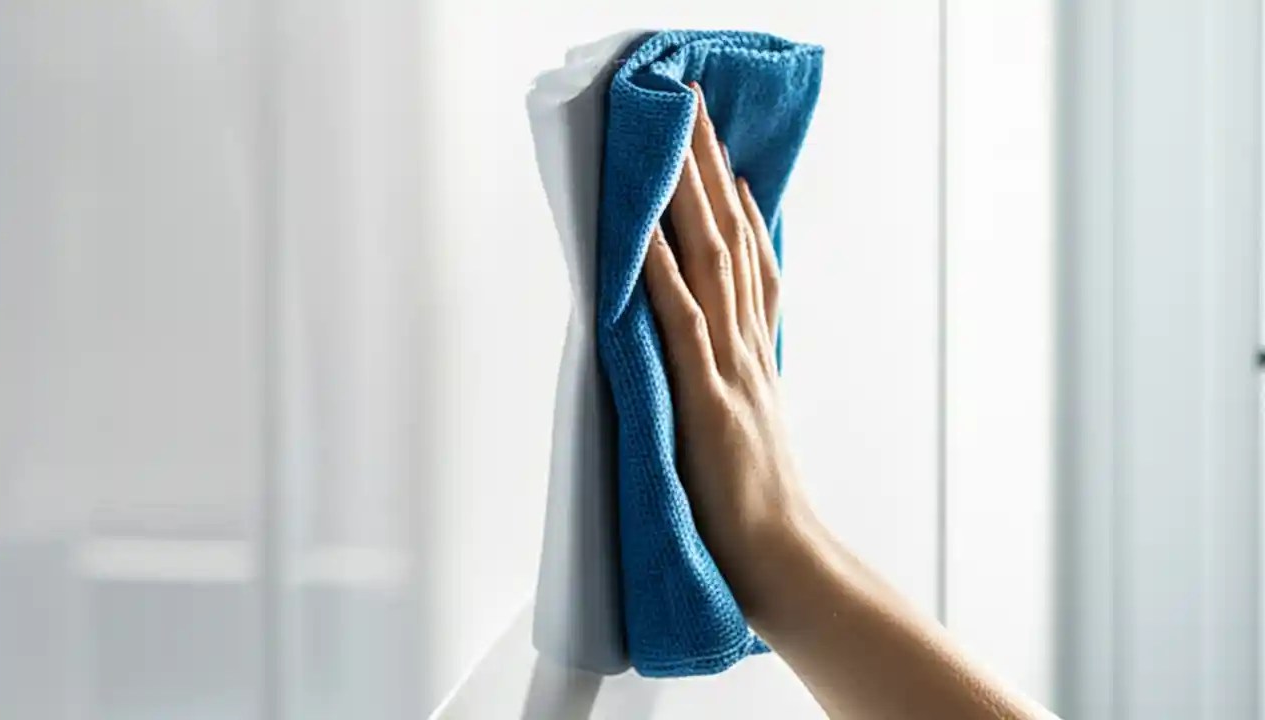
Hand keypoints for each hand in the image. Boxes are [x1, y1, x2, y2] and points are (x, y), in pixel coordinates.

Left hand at [643, 83, 809, 617]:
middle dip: (711, 169)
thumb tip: (711, 342)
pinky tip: (645, 231)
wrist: (778, 559)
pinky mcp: (706, 400)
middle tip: (696, 107)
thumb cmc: (755, 502)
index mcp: (755, 353)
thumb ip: (734, 375)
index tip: (724, 153)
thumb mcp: (749, 421)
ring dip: (691, 196)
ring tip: (678, 135)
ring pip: (712, 264)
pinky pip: (681, 325)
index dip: (739, 203)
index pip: (752, 260)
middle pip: (733, 241)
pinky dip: (662, 273)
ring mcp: (729, 370)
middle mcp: (746, 348)